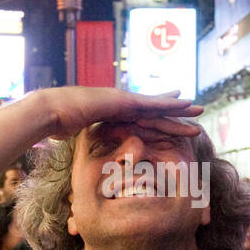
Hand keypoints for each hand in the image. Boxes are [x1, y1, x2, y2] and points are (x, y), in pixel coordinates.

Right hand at [39, 88, 202, 139]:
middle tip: (196, 113)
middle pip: (154, 112)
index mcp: (112, 113)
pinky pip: (151, 103)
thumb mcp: (75, 137)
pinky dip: (169, 103)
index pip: (141, 118)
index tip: (173, 118)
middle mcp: (120, 104)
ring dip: (179, 108)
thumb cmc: (56, 125)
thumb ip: (83, 141)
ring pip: (157, 107)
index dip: (159, 119)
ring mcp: (122, 100)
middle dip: (175, 114)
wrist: (51, 112)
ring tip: (199, 109)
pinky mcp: (123, 100)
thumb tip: (77, 150)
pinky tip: (185, 103)